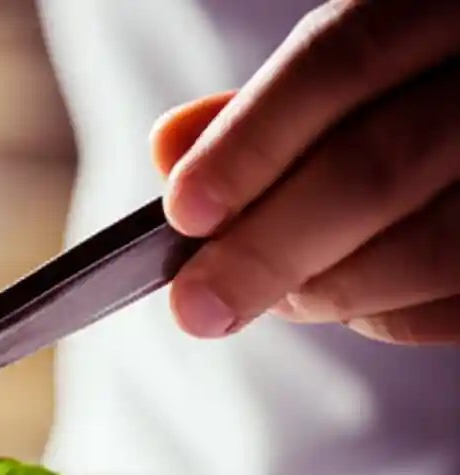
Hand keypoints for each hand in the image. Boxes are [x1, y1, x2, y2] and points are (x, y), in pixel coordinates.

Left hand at [151, 0, 459, 344]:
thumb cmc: (403, 102)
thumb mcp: (340, 81)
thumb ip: (260, 114)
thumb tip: (171, 149)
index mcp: (438, 11)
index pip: (340, 61)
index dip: (251, 142)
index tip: (185, 212)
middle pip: (377, 166)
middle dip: (267, 248)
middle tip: (196, 305)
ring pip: (430, 248)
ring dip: (326, 292)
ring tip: (273, 298)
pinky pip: (459, 302)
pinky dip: (385, 315)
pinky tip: (349, 301)